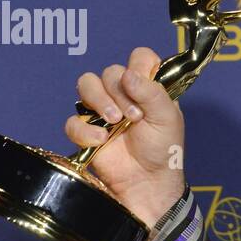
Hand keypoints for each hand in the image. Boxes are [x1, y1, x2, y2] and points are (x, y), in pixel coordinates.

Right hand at [65, 46, 186, 227]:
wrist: (148, 182)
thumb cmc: (164, 150)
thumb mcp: (167, 118)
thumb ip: (151, 92)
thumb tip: (128, 74)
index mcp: (147, 87)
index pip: (139, 57)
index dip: (139, 66)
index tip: (143, 86)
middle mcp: (123, 94)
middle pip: (109, 71)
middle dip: (119, 92)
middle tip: (134, 116)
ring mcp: (102, 110)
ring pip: (86, 85)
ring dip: (100, 101)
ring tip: (115, 123)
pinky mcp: (86, 131)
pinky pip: (73, 120)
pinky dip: (86, 129)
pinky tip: (102, 140)